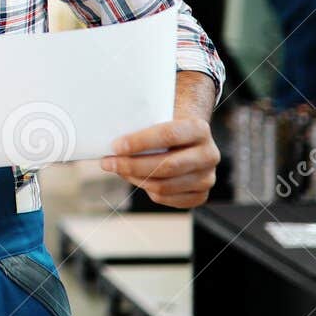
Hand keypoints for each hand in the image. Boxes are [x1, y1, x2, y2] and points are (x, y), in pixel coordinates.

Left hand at [103, 117, 219, 208]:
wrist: (185, 138)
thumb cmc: (164, 126)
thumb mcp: (156, 117)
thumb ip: (140, 124)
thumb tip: (108, 139)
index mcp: (200, 129)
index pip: (169, 135)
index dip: (140, 142)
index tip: (116, 146)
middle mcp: (209, 154)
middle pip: (167, 165)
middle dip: (132, 165)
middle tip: (107, 162)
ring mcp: (207, 177)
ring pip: (164, 186)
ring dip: (134, 179)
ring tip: (118, 169)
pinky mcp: (200, 195)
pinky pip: (166, 198)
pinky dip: (146, 189)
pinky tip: (135, 178)